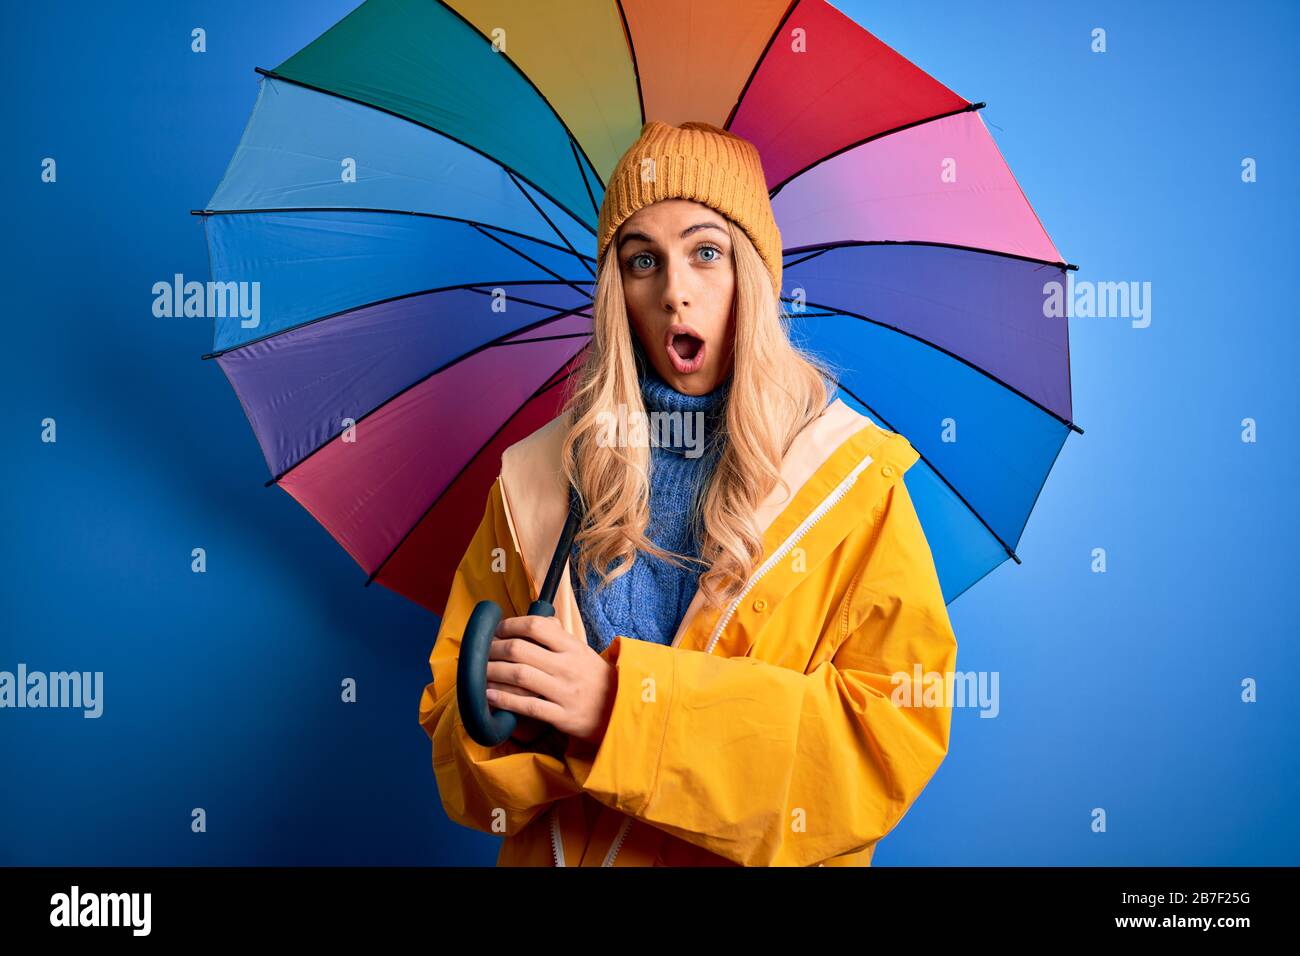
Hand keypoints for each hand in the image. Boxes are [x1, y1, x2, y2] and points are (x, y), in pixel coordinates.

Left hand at [484, 615, 615, 745]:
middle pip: (520, 650)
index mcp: (573, 647)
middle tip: (480, 654)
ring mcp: (565, 692)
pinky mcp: (562, 717)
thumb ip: (560, 637)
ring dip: (492, 673)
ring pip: (519, 676)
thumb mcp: (583, 652)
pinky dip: (504, 700)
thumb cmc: (596, 679)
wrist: (621, 711)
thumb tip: (536, 618)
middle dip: (493, 650)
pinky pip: (527, 706)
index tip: (496, 631)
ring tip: (479, 674)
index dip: (509, 625)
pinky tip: (489, 697)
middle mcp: (568, 667)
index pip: (535, 626)